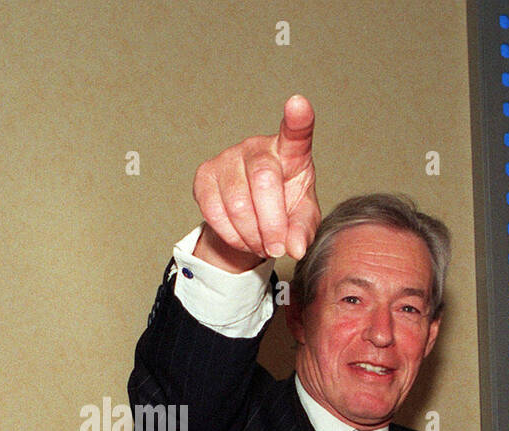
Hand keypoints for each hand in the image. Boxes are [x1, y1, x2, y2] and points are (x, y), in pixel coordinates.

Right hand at [192, 94, 319, 271]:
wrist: (252, 215)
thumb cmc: (284, 207)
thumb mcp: (302, 219)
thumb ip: (303, 230)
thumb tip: (295, 247)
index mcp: (290, 152)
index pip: (296, 132)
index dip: (298, 119)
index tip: (299, 104)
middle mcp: (258, 147)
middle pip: (263, 181)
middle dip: (271, 224)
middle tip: (276, 248)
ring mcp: (228, 157)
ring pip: (237, 203)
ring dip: (250, 235)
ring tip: (261, 245)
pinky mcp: (205, 174)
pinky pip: (213, 211)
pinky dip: (230, 235)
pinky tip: (242, 239)